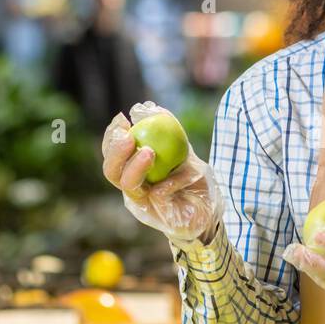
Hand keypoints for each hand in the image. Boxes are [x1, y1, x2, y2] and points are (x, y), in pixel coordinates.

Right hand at [101, 102, 223, 246]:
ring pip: (129, 186)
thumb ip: (168, 132)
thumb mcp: (183, 150)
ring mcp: (145, 205)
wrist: (213, 209)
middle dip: (115, 152)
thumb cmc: (194, 179)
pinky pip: (160, 195)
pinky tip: (184, 173)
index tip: (121, 119)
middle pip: (112, 172)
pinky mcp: (162, 217)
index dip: (111, 137)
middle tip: (128, 136)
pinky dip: (172, 181)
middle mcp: (134, 190)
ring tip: (149, 152)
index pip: (113, 155)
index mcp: (133, 173)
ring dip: (135, 167)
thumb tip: (147, 106)